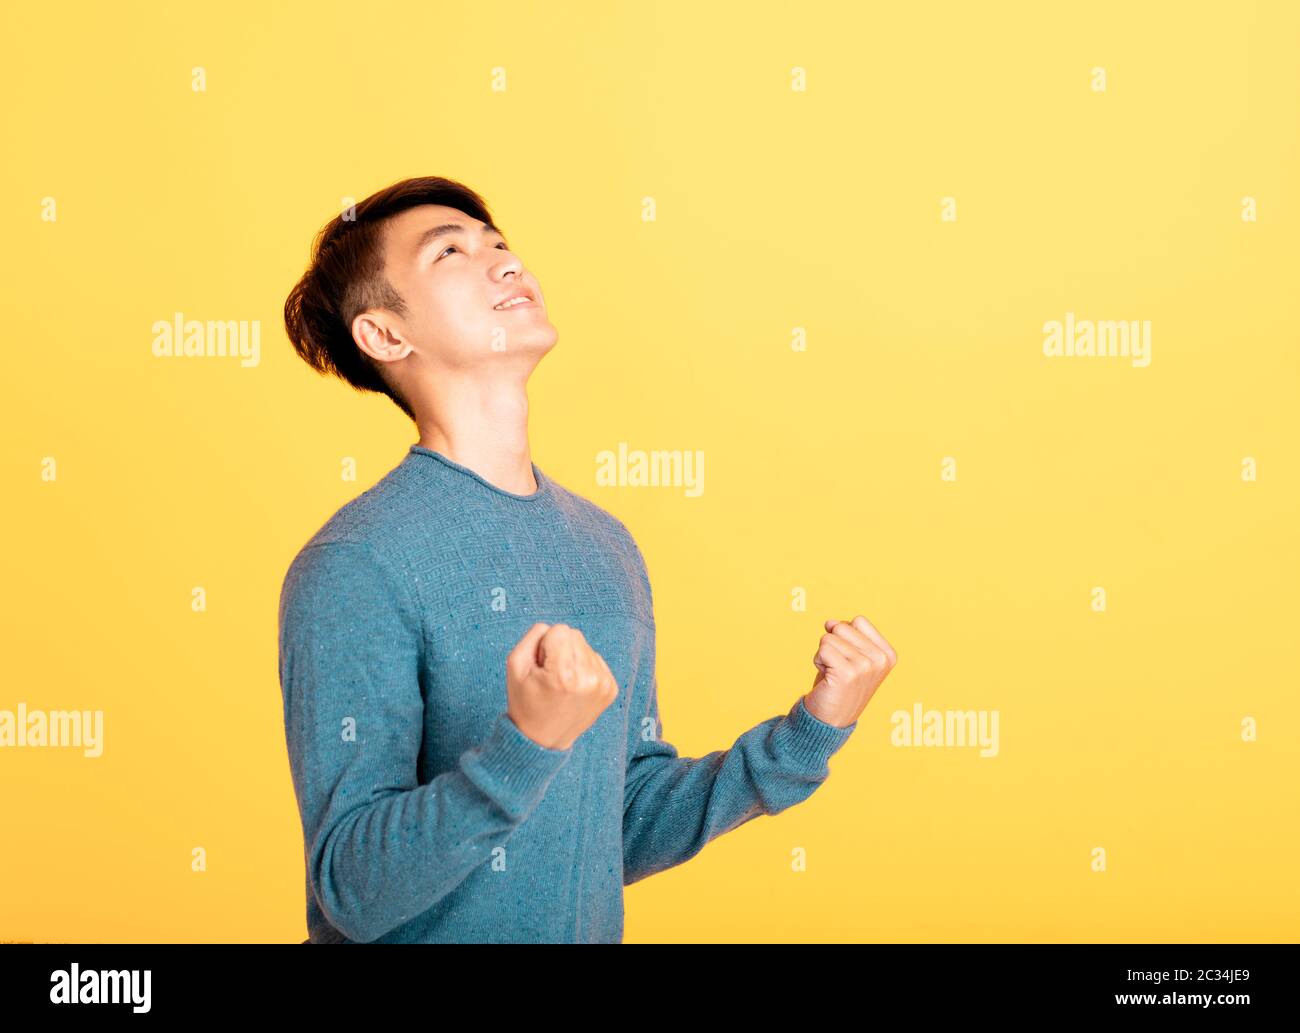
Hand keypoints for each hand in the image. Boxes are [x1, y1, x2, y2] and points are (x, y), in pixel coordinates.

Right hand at [505, 622, 619, 749]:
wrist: (542, 741)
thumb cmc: (525, 701)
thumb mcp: (515, 665)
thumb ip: (533, 635)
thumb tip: (557, 629)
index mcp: (564, 674)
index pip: (559, 629)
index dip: (544, 645)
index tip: (541, 668)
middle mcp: (589, 678)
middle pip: (575, 635)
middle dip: (560, 650)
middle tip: (550, 676)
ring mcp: (603, 685)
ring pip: (586, 647)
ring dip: (573, 659)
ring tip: (562, 683)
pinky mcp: (611, 689)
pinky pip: (596, 660)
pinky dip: (584, 669)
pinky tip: (574, 688)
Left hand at [802, 615, 897, 727]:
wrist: (830, 719)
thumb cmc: (839, 683)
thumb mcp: (851, 654)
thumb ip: (847, 633)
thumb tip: (830, 622)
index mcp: (887, 654)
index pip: (859, 620)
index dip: (845, 635)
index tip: (849, 658)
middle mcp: (880, 660)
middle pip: (842, 627)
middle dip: (833, 644)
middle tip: (838, 668)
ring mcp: (866, 666)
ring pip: (829, 637)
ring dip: (824, 655)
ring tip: (833, 674)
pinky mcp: (847, 673)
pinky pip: (822, 649)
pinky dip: (818, 661)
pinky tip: (827, 678)